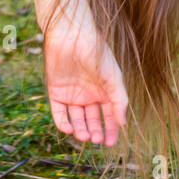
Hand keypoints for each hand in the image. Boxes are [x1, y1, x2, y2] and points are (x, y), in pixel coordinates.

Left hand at [43, 15, 128, 146]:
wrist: (71, 35)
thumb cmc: (96, 52)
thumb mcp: (113, 77)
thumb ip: (119, 99)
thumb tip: (123, 123)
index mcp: (104, 91)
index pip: (109, 115)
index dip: (111, 130)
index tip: (110, 143)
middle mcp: (88, 94)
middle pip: (92, 120)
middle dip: (94, 131)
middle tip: (95, 140)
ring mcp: (72, 94)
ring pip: (76, 119)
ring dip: (80, 129)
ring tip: (83, 136)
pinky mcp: (56, 92)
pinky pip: (59, 112)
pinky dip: (63, 122)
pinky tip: (69, 129)